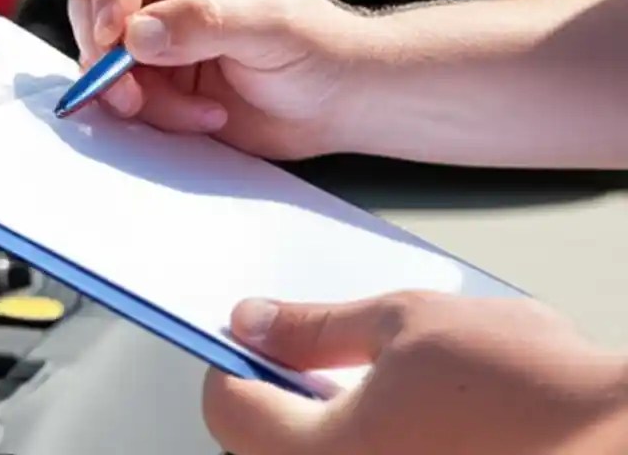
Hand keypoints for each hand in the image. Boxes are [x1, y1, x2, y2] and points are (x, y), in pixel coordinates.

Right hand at [68, 0, 373, 158]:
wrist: (337, 104)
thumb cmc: (316, 45)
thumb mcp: (267, 22)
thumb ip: (203, 23)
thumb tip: (135, 36)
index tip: (117, 35)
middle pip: (92, 4)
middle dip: (105, 51)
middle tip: (132, 89)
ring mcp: (153, 38)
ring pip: (100, 58)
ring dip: (134, 93)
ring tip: (198, 111)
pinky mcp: (154, 83)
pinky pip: (120, 96)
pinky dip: (151, 115)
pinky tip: (204, 118)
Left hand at [203, 292, 627, 453]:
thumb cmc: (533, 387)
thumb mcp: (411, 323)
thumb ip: (320, 326)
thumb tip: (255, 320)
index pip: (228, 408)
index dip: (234, 361)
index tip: (254, 334)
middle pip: (266, 444)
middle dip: (283, 391)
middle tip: (316, 349)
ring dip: (328, 422)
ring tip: (378, 380)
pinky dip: (375, 441)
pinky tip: (419, 419)